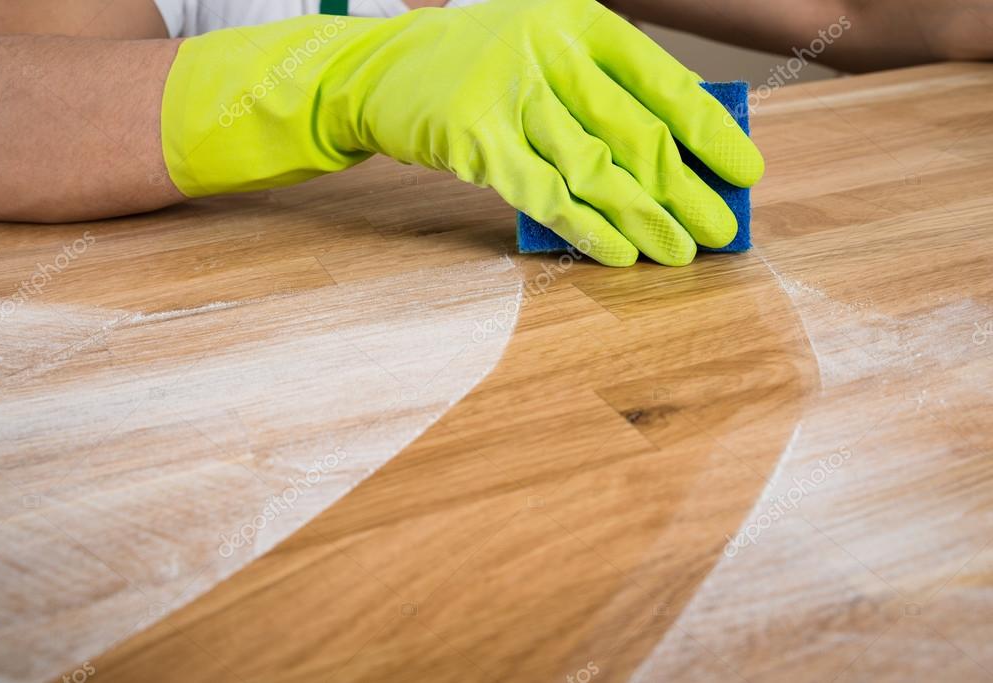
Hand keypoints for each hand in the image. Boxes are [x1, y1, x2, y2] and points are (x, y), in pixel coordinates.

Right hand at [162, 0, 764, 265]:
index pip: (664, 81)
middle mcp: (551, 49)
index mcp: (581, 21)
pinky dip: (585, 226)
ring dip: (644, 216)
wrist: (383, 69)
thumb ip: (601, 94)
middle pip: (635, 131)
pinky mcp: (475, 137)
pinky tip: (619, 253)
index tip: (745, 171)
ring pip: (595, 168)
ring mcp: (511, 91)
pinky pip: (544, 193)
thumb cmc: (479, 66)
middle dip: (684, 187)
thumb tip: (673, 162)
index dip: (710, 132)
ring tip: (679, 251)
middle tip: (719, 228)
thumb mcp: (545, 54)